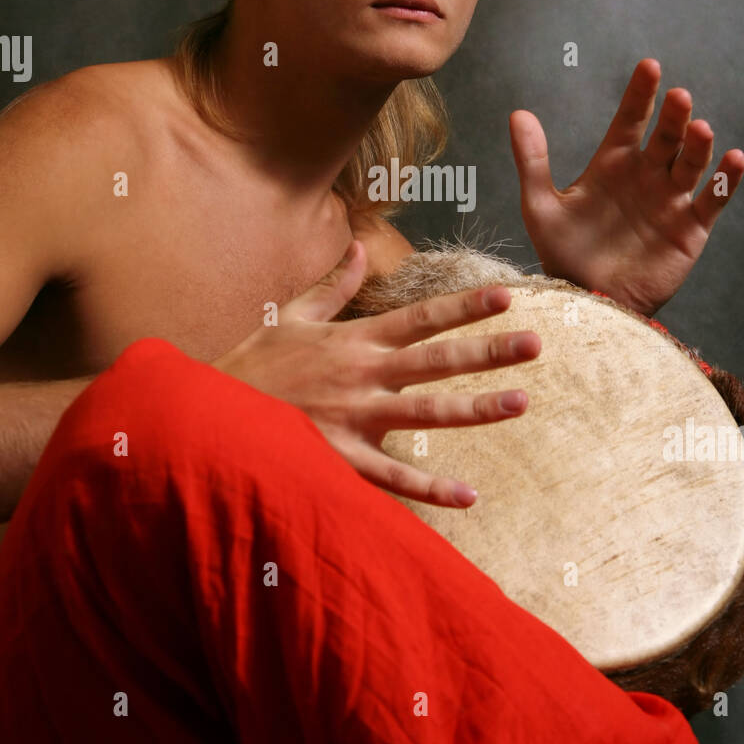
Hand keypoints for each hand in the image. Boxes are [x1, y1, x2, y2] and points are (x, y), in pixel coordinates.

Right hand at [211, 240, 540, 507]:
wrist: (208, 415)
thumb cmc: (252, 366)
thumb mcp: (290, 316)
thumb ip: (333, 285)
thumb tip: (362, 248)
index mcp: (355, 339)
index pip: (422, 317)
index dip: (466, 306)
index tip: (508, 295)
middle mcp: (363, 375)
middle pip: (437, 360)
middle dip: (488, 351)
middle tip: (536, 344)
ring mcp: (354, 418)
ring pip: (426, 412)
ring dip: (475, 408)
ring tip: (521, 402)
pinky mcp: (340, 460)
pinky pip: (392, 478)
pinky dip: (430, 489)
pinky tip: (468, 496)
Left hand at [509, 58, 743, 316]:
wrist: (589, 304)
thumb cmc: (563, 256)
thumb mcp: (541, 207)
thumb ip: (533, 161)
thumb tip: (517, 113)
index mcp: (612, 164)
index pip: (630, 119)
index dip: (640, 94)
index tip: (649, 66)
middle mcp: (646, 175)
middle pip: (665, 136)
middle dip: (672, 115)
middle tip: (678, 97)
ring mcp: (671, 200)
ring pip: (691, 162)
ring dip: (698, 144)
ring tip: (699, 128)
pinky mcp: (691, 227)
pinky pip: (713, 198)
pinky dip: (726, 180)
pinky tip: (733, 158)